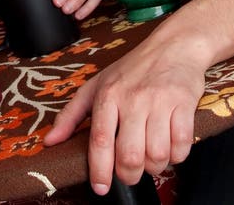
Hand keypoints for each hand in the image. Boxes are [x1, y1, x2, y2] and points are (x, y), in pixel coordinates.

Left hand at [44, 33, 202, 192]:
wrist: (173, 45)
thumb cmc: (133, 68)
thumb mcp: (97, 84)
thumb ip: (71, 114)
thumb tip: (50, 141)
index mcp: (108, 94)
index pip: (99, 141)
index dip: (100, 171)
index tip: (101, 187)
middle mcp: (133, 98)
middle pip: (130, 155)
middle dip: (130, 175)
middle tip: (131, 172)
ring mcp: (159, 101)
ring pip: (157, 155)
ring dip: (155, 166)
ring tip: (152, 156)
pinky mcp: (183, 103)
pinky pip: (181, 145)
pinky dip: (177, 155)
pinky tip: (171, 145)